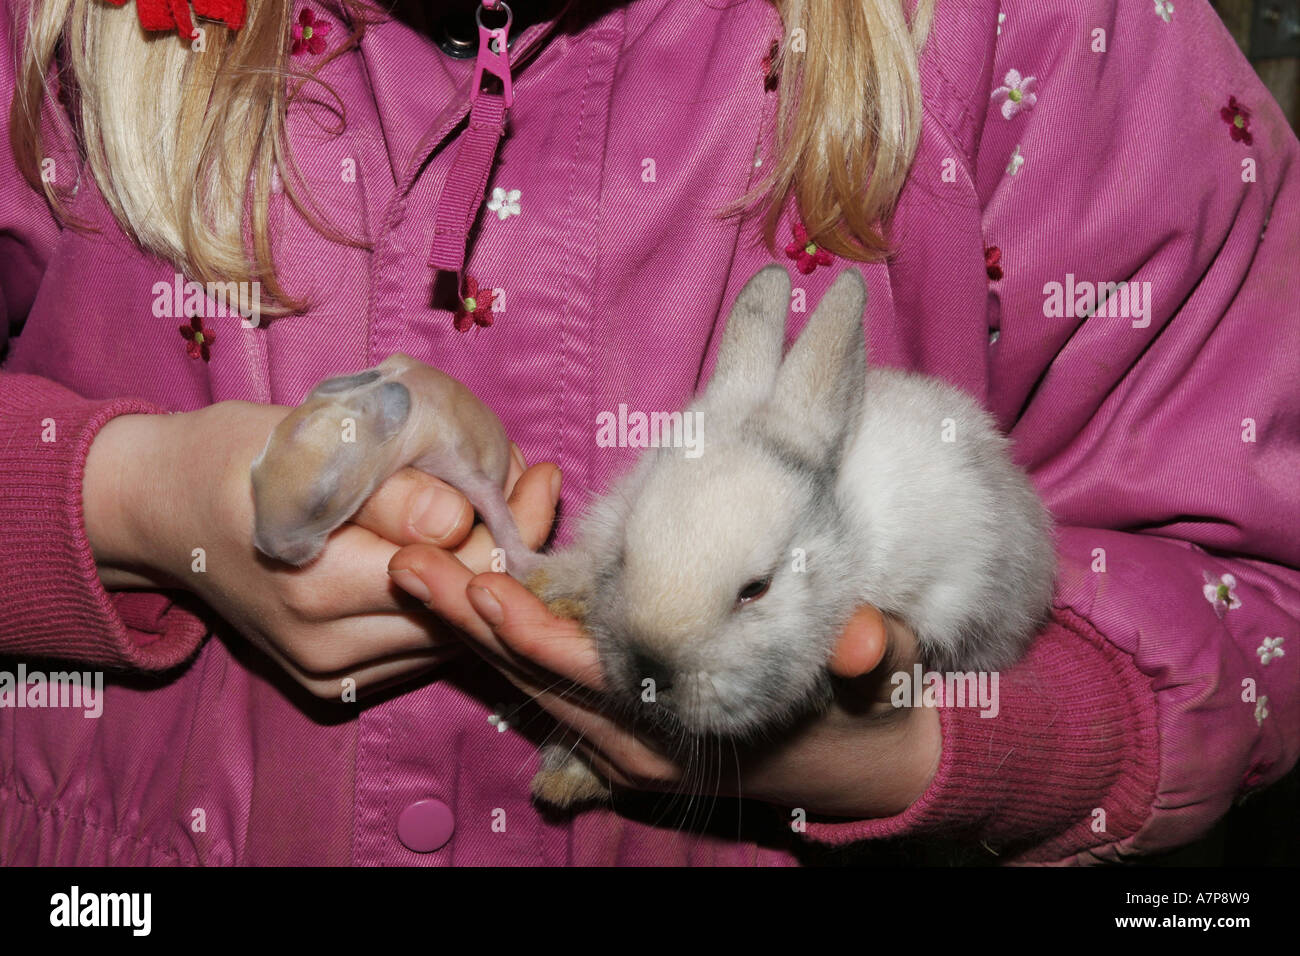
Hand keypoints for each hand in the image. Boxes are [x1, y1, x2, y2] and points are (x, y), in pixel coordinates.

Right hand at [82, 401, 546, 697]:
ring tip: (501, 505)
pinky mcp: (335, 683)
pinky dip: (447, 596)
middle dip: (508, 546)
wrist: (162, 511)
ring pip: (449, 631)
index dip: (510, 521)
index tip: (539, 473)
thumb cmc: (235, 459)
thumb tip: (463, 518)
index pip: (457, 570)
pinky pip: (421, 644)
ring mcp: (330, 675)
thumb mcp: (306, 445)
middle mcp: (326, 650)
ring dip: (481, 573)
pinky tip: (455, 547)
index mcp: (317, 587)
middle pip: (462, 608)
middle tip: (537, 484)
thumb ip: (388, 488)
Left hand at [389, 534, 941, 819]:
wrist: (861, 766)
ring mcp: (623, 747)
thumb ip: (871, 654)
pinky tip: (466, 607)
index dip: (538, 635)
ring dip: (471, 634)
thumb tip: (869, 640)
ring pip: (530, 688)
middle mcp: (643, 747)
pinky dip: (502, 648)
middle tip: (408, 564)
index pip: (598, 679)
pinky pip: (545, 691)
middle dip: (470, 625)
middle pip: (538, 681)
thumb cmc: (866, 707)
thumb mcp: (879, 676)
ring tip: (419, 575)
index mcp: (694, 726)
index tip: (482, 586)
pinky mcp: (616, 734)